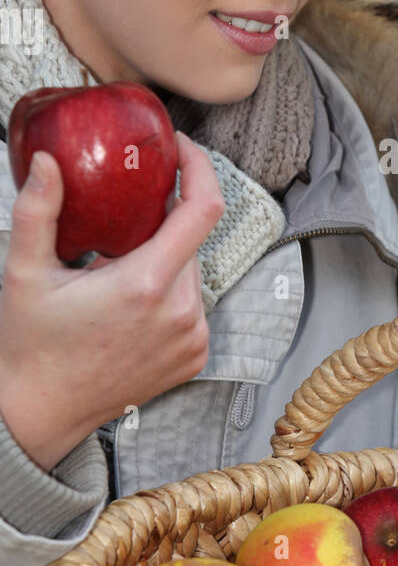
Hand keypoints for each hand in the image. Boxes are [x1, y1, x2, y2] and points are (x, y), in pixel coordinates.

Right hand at [0, 131, 223, 471]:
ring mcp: (192, 338)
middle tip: (116, 233)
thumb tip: (51, 164)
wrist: (39, 414)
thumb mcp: (26, 274)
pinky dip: (170, 295)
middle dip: (161, 226)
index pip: (203, 209)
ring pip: (193, 272)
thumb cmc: (31, 347)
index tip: (180, 151)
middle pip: (191, 240)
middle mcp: (180, 313)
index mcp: (145, 285)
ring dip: (165, 262)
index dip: (200, 168)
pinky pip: (193, 306)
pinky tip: (130, 310)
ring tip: (115, 280)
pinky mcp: (195, 357)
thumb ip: (39, 211)